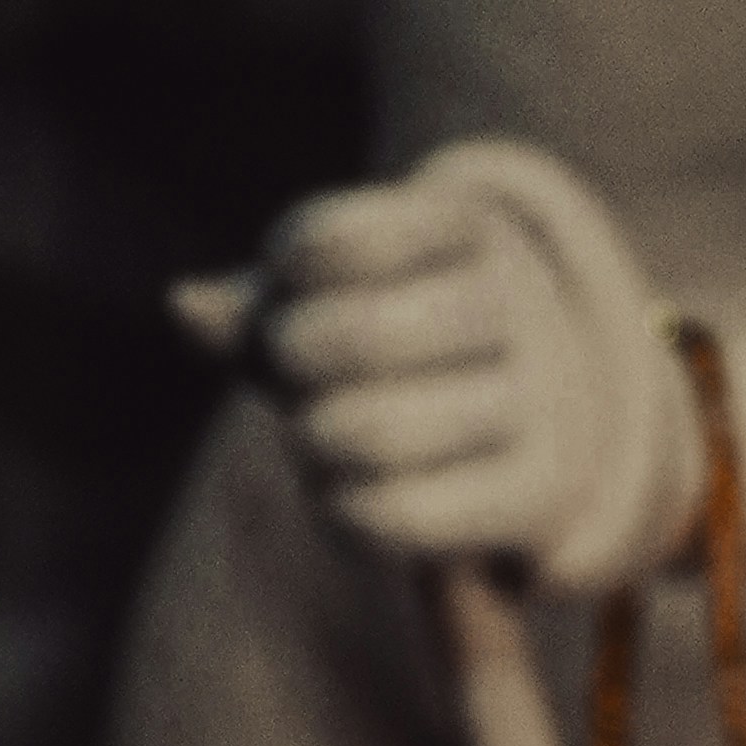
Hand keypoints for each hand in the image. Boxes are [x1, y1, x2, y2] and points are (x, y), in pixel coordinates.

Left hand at [236, 138, 703, 594]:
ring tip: (322, 446)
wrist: (560, 439)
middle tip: (300, 386)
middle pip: (339, 339)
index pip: (328, 243)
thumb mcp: (349, 304)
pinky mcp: (541, 495)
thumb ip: (266, 303)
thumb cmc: (420, 359)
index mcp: (470, 226)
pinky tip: (343, 502)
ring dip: (312, 449)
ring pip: (361, 434)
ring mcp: (538, 400)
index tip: (294, 290)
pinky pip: (395, 519)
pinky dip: (340, 517)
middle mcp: (516, 302)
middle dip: (291, 369)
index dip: (283, 275)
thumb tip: (184, 308)